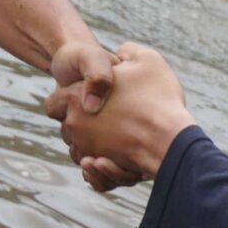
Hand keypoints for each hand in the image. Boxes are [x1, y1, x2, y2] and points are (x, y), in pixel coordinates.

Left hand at [42, 42, 198, 192]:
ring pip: (81, 152)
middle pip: (68, 128)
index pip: (53, 103)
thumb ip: (128, 53)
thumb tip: (122, 54)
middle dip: (83, 125)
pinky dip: (99, 171)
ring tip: (114, 140)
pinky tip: (111, 161)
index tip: (87, 100)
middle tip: (108, 119)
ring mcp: (88, 149)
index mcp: (75, 97)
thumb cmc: (159, 98)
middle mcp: (75, 125)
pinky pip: (93, 175)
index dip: (68, 100)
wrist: (174, 139)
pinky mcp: (104, 171)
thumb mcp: (147, 60)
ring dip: (92, 147)